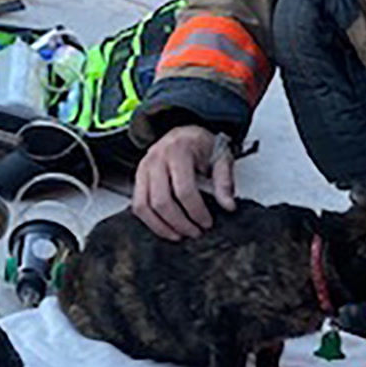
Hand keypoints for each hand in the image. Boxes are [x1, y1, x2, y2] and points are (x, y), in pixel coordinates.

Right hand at [133, 125, 236, 239]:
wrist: (185, 132)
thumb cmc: (202, 145)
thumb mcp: (221, 157)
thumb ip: (224, 181)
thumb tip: (228, 205)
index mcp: (178, 151)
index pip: (184, 190)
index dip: (196, 211)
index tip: (206, 222)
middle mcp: (156, 159)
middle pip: (162, 201)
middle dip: (180, 223)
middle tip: (195, 232)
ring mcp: (143, 169)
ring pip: (144, 206)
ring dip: (162, 226)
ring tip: (179, 234)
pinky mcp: (138, 178)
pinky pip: (137, 206)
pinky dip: (150, 221)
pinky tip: (165, 227)